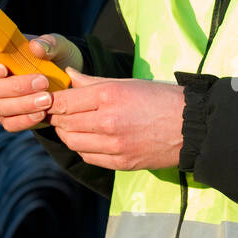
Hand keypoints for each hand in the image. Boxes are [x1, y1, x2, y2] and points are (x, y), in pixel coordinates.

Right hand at [0, 33, 80, 132]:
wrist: (66, 82)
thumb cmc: (55, 57)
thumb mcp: (58, 45)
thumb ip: (49, 43)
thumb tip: (36, 47)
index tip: (3, 68)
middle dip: (15, 87)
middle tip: (42, 82)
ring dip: (24, 104)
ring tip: (47, 99)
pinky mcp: (10, 117)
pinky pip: (9, 123)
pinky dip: (26, 120)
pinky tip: (42, 113)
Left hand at [47, 68, 185, 170]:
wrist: (191, 126)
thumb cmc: (159, 98)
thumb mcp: (126, 83)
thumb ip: (93, 81)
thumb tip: (68, 75)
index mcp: (108, 96)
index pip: (64, 102)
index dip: (51, 101)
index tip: (47, 99)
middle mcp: (108, 122)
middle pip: (64, 123)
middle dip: (55, 117)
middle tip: (55, 111)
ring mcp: (114, 146)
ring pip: (72, 142)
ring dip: (66, 133)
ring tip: (70, 124)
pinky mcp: (121, 163)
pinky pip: (88, 156)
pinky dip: (82, 147)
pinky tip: (87, 138)